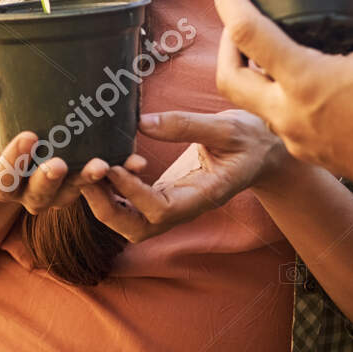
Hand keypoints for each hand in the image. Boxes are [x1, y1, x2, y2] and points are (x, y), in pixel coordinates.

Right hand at [0, 77, 120, 215]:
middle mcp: (32, 194)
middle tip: (59, 164)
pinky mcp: (90, 185)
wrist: (29, 130)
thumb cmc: (1, 120)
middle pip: (39, 196)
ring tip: (101, 165)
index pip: (3, 180)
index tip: (29, 136)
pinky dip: (123, 175)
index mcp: (3, 180)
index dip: (13, 163)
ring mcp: (63, 192)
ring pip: (74, 194)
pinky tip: (136, 161)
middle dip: (49, 181)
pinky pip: (108, 186)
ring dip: (88, 181)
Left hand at [81, 109, 284, 242]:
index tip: (114, 168)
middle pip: (139, 229)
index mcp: (205, 196)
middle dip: (108, 210)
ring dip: (106, 205)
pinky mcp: (167, 197)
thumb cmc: (252, 139)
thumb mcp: (226, 126)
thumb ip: (185, 125)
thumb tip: (141, 122)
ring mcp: (176, 206)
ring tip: (88, 175)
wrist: (265, 152)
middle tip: (86, 179)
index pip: (162, 209)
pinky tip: (103, 172)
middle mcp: (187, 208)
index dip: (133, 194)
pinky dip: (114, 195)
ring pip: (133, 224)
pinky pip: (135, 208)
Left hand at [212, 0, 352, 202]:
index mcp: (304, 81)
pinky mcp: (312, 153)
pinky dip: (276, 95)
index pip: (247, 33)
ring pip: (251, 104)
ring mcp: (297, 138)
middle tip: (239, 19)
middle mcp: (289, 114)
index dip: (230, 1)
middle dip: (226, 45)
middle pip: (229, 78)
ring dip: (251, 73)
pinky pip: (277, 120)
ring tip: (271, 45)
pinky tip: (304, 80)